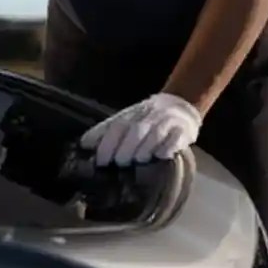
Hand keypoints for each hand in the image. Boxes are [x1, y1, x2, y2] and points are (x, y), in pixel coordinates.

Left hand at [78, 92, 201, 165]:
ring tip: (138, 160)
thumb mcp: (125, 120)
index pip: (116, 126)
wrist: (179, 105)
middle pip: (135, 130)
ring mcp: (166, 122)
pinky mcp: (183, 131)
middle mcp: (148, 116)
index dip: (107, 143)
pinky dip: (168, 147)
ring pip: (154, 134)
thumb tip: (84, 143)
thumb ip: (105, 131)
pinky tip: (161, 156)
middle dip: (125, 147)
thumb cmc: (145, 118)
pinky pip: (176, 138)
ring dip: (144, 148)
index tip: (100, 160)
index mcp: (131, 114)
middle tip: (119, 162)